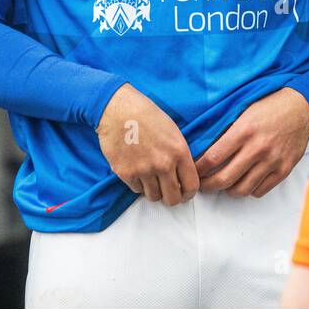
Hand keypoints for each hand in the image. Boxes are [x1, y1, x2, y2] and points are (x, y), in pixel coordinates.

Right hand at [97, 83, 198, 205]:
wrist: (118, 109)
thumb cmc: (146, 115)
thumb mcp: (172, 131)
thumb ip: (179, 155)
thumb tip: (182, 176)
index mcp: (179, 152)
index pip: (191, 186)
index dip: (188, 194)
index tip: (183, 193)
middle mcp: (163, 164)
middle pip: (172, 199)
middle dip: (171, 198)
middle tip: (166, 192)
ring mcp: (143, 170)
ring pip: (153, 196)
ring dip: (152, 190)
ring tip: (149, 177)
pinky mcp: (125, 173)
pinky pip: (136, 189)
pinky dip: (137, 184)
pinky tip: (136, 169)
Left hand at [195, 87, 308, 197]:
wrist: (300, 108)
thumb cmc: (269, 106)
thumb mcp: (243, 111)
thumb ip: (226, 130)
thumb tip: (204, 148)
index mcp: (243, 131)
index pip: (213, 158)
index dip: (199, 169)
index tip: (195, 170)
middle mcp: (257, 148)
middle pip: (224, 179)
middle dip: (208, 186)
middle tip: (203, 185)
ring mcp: (272, 161)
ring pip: (242, 189)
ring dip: (228, 190)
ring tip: (224, 184)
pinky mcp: (284, 169)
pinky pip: (261, 191)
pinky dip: (249, 190)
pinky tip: (245, 181)